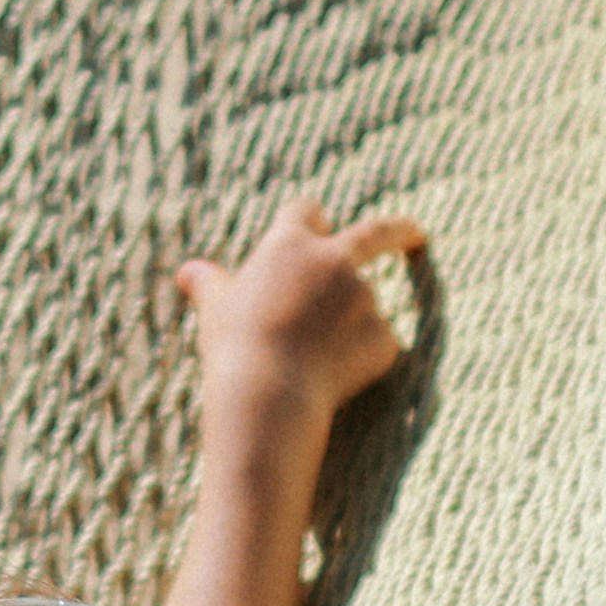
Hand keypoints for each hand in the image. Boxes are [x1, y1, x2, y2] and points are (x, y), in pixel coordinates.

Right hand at [179, 197, 426, 436]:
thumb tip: (190, 272)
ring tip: (308, 359)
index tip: (321, 224)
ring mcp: (363, 298)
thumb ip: (210, 284)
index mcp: (289, 245)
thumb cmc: (233, 348)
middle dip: (401, 231)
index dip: (311, 219)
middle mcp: (334, 261)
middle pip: (380, 232)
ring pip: (363, 304)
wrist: (267, 395)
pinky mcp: (383, 336)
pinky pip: (375, 344)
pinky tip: (331, 378)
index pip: (306, 210)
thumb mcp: (215, 308)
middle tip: (416, 234)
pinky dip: (360, 357)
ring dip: (347, 323)